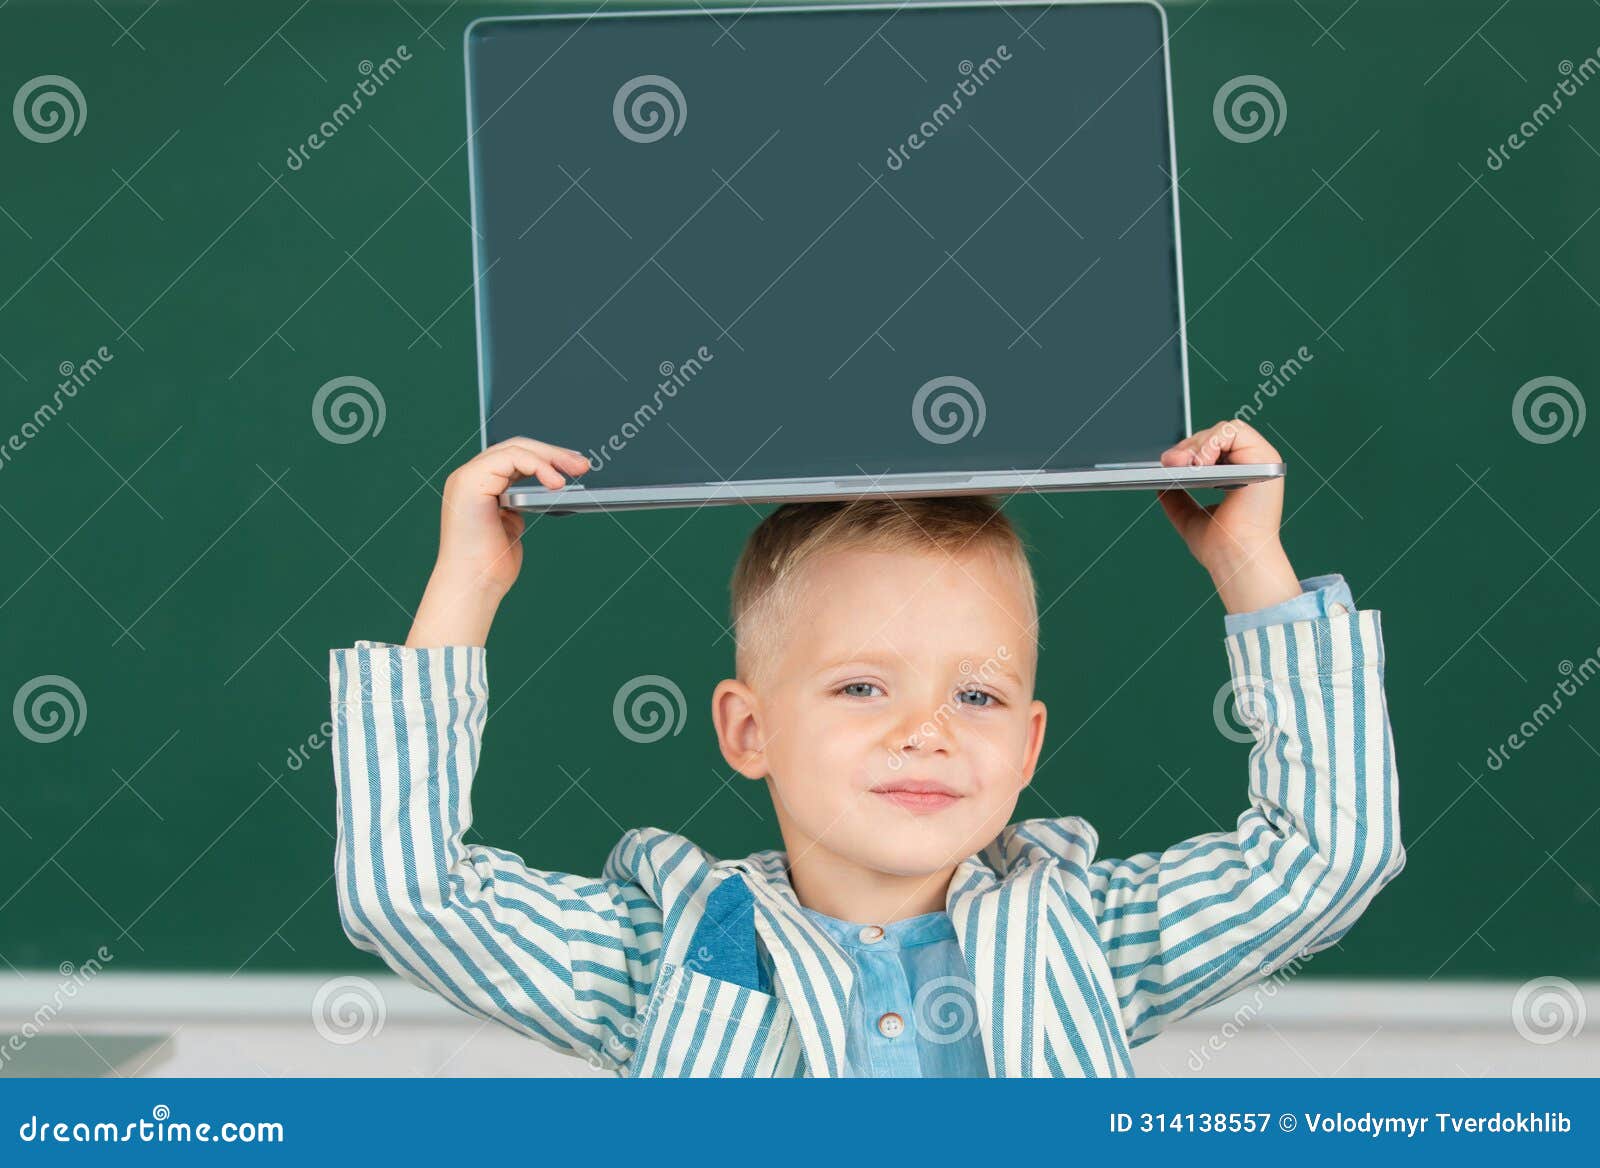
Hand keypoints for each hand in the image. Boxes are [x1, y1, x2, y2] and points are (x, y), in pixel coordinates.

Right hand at [434, 437, 591, 596]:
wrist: (474, 585)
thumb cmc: (490, 566)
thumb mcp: (510, 526)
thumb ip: (517, 505)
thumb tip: (542, 488)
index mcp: (476, 485)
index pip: (513, 457)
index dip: (545, 458)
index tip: (572, 467)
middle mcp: (468, 477)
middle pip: (516, 448)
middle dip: (553, 454)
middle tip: (582, 465)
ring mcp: (466, 477)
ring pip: (516, 448)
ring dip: (551, 457)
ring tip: (576, 470)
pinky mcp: (470, 481)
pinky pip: (511, 459)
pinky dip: (538, 466)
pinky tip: (555, 482)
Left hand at [1156, 418, 1300, 614]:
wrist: (1233, 558)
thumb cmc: (1219, 546)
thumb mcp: (1189, 517)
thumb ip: (1177, 499)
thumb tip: (1161, 484)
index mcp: (1238, 477)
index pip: (1211, 448)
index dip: (1189, 450)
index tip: (1168, 464)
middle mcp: (1252, 466)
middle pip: (1215, 436)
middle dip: (1187, 446)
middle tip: (1168, 462)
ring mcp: (1260, 461)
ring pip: (1224, 429)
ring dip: (1198, 444)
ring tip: (1184, 464)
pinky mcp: (1264, 458)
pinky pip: (1235, 430)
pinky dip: (1213, 441)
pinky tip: (1200, 462)